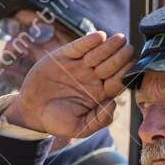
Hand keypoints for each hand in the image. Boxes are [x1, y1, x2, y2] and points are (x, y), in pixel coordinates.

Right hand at [5, 30, 132, 138]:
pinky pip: (79, 47)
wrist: (31, 112)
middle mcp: (93, 78)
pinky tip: (99, 36)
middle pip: (111, 65)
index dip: (125, 74)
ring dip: (109, 46)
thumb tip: (113, 104)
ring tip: (119, 39)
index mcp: (101, 94)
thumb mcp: (79, 128)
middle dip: (121, 57)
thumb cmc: (57, 121)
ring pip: (98, 54)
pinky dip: (88, 41)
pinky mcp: (65, 56)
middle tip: (129, 49)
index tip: (133, 67)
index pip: (118, 82)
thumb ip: (98, 120)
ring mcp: (80, 66)